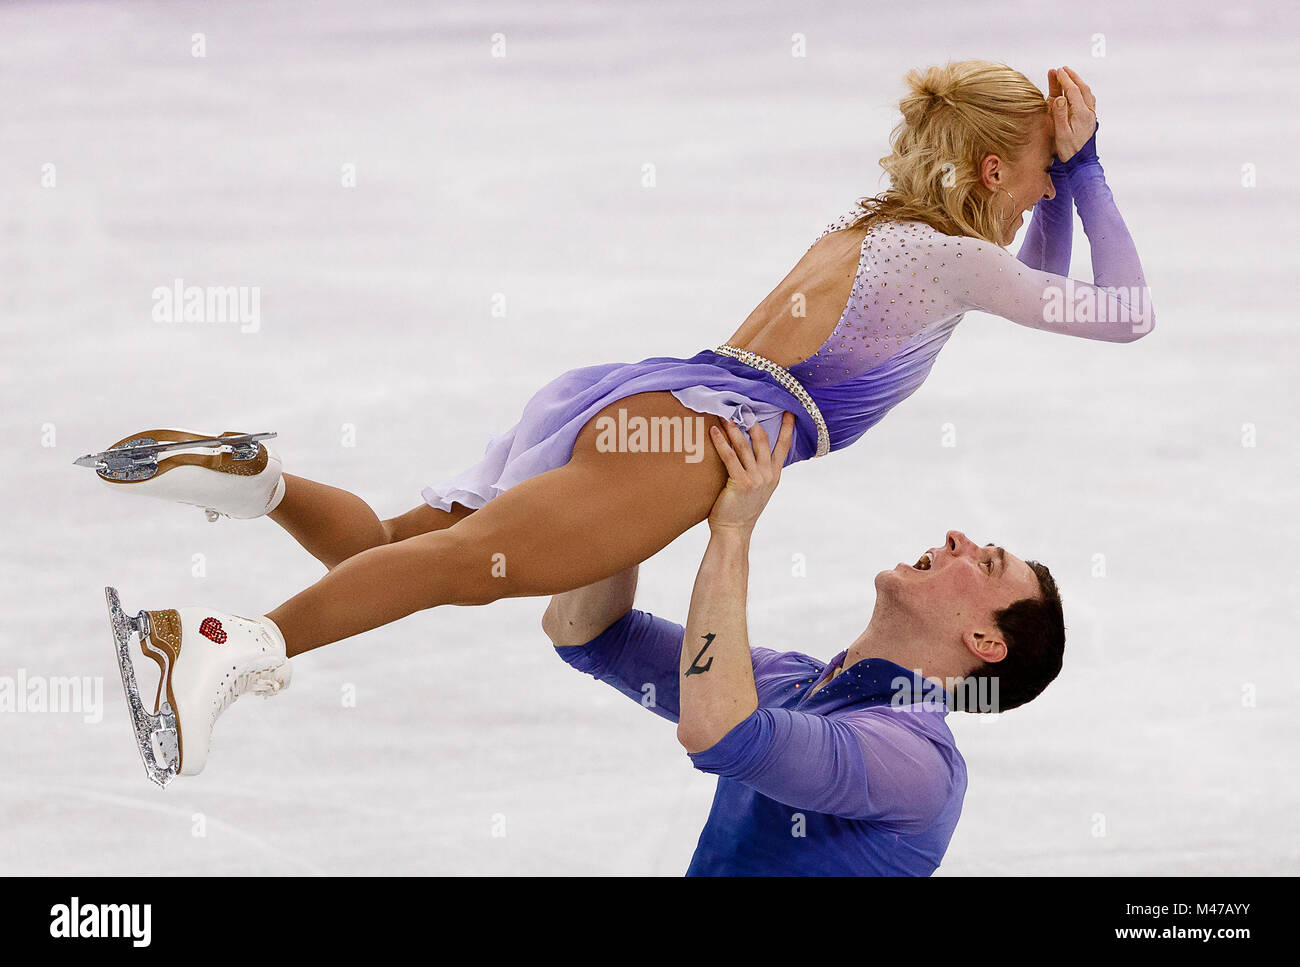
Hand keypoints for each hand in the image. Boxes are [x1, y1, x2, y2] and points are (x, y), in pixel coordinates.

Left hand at [706, 412, 794, 535]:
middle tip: (743, 406)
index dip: (787, 428)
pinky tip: (714, 432)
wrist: (735, 530)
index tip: (790, 411)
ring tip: (725, 414)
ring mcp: (756, 478)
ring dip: (734, 428)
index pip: (783, 446)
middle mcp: (768, 474)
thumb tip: (748, 450)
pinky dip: (721, 442)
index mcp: (774, 474)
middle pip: (762, 440)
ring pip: (744, 446)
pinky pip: (729, 457)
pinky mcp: (741, 482)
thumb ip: (758, 470)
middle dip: (753, 421)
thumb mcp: (757, 488)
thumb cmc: (741, 509)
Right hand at [1048, 65, 1096, 162]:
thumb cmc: (1069, 151)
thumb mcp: (1060, 134)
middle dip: (1073, 77)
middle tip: (1063, 69)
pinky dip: (1081, 91)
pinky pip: (1088, 100)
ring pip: (1087, 93)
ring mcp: (1090, 116)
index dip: (1065, 79)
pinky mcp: (1090, 120)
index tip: (1058, 70)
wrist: (1081, 164)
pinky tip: (1077, 91)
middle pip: (1082, 89)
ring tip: (1069, 76)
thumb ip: (1060, 115)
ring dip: (1078, 82)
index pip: (1073, 91)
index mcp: (1081, 114)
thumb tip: (1059, 97)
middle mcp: (1088, 113)